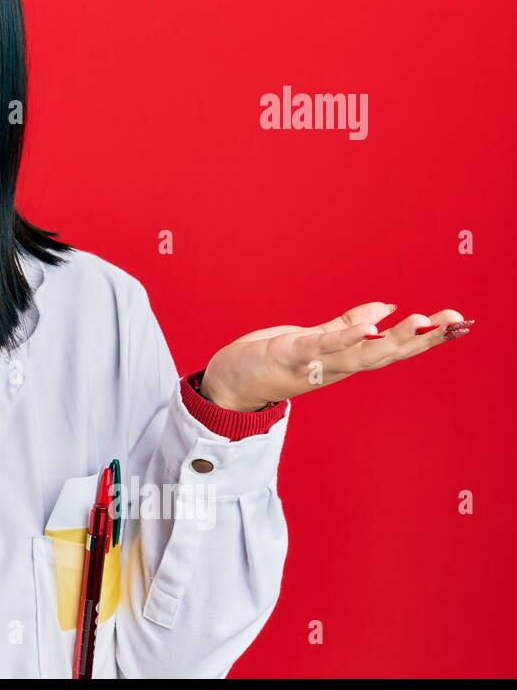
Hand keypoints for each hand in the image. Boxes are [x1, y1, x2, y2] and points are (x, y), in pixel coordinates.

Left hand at [199, 302, 472, 410]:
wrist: (229, 382)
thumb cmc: (272, 360)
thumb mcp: (315, 339)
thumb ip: (349, 325)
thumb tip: (386, 307)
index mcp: (344, 361)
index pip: (391, 349)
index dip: (425, 337)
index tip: (460, 323)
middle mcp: (335, 367)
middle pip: (385, 354)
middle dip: (422, 339)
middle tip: (457, 322)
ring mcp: (314, 363)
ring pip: (360, 353)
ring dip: (393, 339)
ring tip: (422, 322)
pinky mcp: (289, 353)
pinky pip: (322, 345)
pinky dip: (346, 337)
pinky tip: (369, 327)